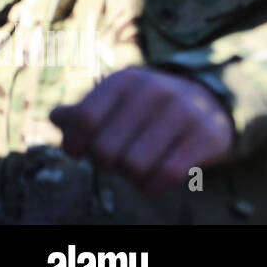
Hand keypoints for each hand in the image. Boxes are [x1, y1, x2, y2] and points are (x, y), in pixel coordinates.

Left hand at [51, 67, 234, 195]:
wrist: (210, 102)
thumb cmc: (148, 108)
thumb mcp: (116, 100)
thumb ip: (82, 112)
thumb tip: (57, 117)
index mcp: (127, 80)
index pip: (84, 120)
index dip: (76, 144)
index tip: (82, 151)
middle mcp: (156, 90)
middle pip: (106, 151)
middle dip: (107, 164)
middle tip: (119, 158)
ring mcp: (184, 112)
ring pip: (134, 167)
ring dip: (131, 177)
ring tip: (140, 165)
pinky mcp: (207, 135)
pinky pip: (165, 177)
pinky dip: (153, 186)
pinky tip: (157, 176)